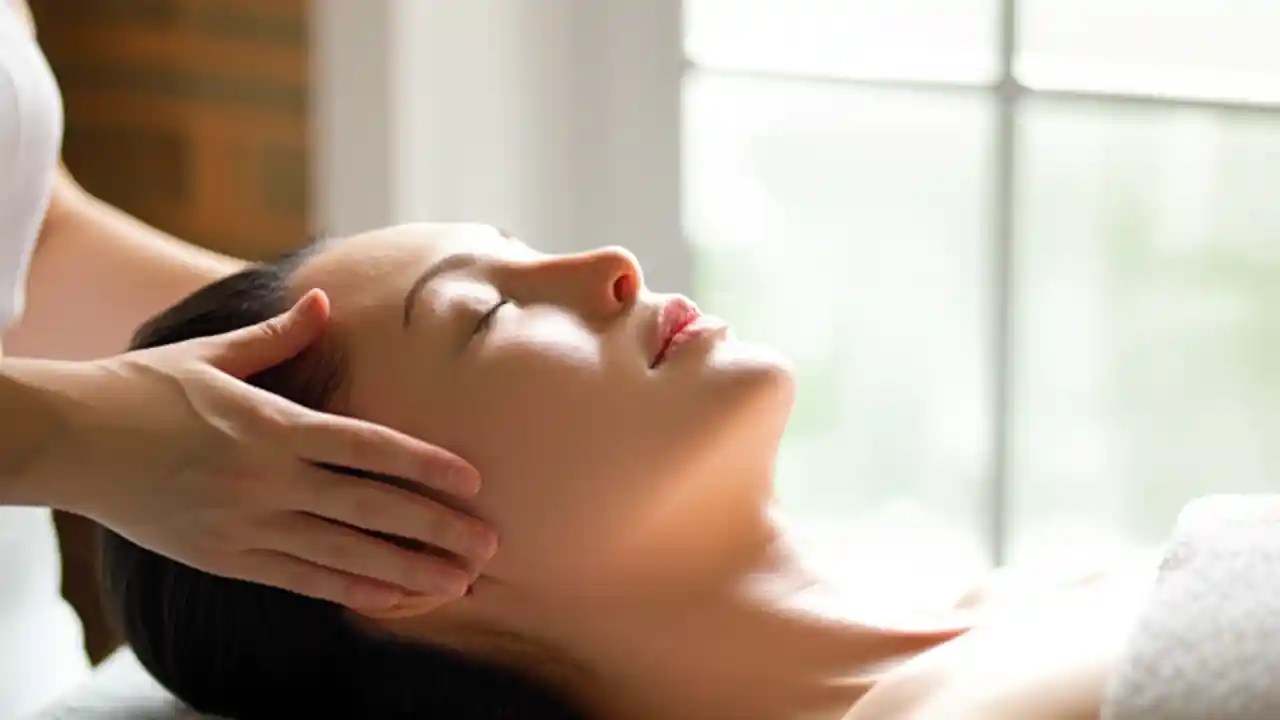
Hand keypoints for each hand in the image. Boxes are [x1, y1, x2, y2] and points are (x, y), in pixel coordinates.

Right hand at [58, 290, 496, 609]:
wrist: (67, 441)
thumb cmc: (142, 389)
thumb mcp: (211, 354)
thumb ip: (278, 335)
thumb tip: (323, 300)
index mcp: (272, 425)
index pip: (367, 447)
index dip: (424, 465)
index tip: (472, 480)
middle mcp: (267, 480)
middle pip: (370, 507)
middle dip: (436, 528)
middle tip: (491, 544)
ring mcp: (248, 525)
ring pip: (345, 553)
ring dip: (408, 569)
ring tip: (459, 580)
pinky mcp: (227, 557)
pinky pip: (302, 579)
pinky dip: (352, 590)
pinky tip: (392, 598)